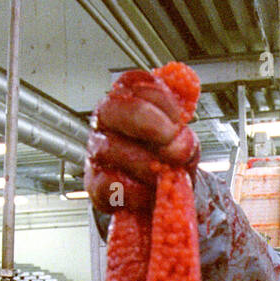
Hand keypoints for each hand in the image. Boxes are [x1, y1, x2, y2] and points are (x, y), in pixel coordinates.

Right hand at [85, 69, 200, 228]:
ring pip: (109, 149)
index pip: (132, 83)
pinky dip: (133, 191)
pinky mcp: (95, 185)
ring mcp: (98, 152)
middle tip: (170, 139)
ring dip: (144, 162)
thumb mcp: (184, 144)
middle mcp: (109, 122)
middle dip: (145, 121)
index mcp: (130, 101)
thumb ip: (184, 140)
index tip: (179, 118)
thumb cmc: (169, 162)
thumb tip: (181, 142)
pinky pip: (106, 184)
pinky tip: (149, 193)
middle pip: (112, 108)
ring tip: (164, 174)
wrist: (164, 196)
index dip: (157, 97)